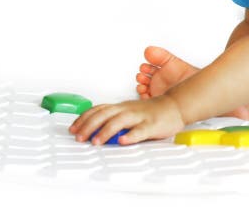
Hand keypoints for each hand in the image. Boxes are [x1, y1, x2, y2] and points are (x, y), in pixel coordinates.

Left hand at [68, 95, 185, 145]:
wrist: (175, 105)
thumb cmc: (152, 111)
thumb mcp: (130, 111)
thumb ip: (114, 117)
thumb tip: (93, 129)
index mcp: (122, 107)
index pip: (98, 109)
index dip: (84, 118)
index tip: (73, 128)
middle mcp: (128, 110)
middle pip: (105, 114)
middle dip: (89, 125)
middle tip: (79, 137)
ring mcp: (140, 116)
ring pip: (120, 121)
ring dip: (105, 131)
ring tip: (96, 142)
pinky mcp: (152, 125)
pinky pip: (140, 130)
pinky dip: (131, 136)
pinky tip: (123, 141)